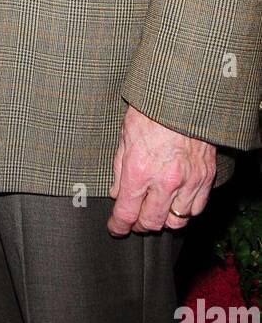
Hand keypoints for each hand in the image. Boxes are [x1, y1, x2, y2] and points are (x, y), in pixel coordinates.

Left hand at [108, 104, 215, 234]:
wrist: (182, 95)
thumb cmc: (150, 110)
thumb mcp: (124, 136)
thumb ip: (119, 168)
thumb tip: (117, 192)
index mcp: (139, 170)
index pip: (127, 213)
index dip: (118, 226)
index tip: (116, 228)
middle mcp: (165, 181)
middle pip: (151, 222)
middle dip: (139, 225)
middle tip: (134, 219)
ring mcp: (188, 181)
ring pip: (176, 221)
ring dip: (163, 219)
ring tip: (155, 210)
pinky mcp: (206, 177)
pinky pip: (196, 209)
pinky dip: (185, 210)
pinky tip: (176, 201)